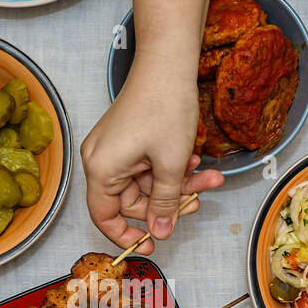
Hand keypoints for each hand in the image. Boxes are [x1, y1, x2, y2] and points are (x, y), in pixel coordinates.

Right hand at [81, 52, 223, 254]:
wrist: (167, 62)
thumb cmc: (165, 107)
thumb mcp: (171, 164)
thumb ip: (165, 203)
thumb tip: (160, 232)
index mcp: (101, 170)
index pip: (104, 217)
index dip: (127, 235)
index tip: (151, 245)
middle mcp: (100, 160)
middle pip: (131, 200)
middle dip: (168, 202)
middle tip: (198, 200)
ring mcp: (112, 148)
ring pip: (145, 183)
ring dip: (176, 183)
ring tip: (207, 176)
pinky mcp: (125, 138)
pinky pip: (146, 165)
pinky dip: (169, 167)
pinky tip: (193, 159)